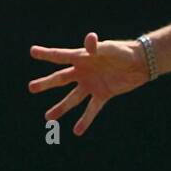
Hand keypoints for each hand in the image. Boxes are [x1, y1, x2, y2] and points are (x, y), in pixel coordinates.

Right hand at [28, 31, 148, 135]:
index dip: (46, 54)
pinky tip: (76, 131)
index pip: (60, 56)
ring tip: (48, 118)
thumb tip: (89, 39)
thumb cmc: (122, 51)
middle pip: (61, 79)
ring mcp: (91, 84)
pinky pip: (91, 109)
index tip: (32, 51)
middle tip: (31, 88)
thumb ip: (97, 46)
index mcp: (82, 57)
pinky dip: (85, 120)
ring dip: (61, 108)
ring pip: (72, 98)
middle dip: (46, 83)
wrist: (139, 63)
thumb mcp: (109, 48)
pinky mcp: (102, 94)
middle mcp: (83, 72)